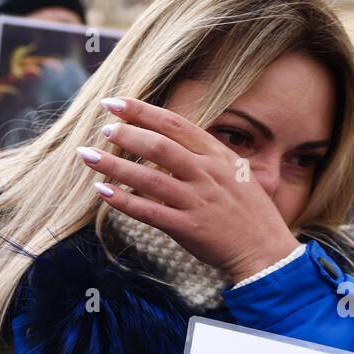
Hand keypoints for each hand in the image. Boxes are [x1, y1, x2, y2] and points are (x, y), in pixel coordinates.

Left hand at [80, 97, 300, 284]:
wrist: (265, 249)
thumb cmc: (247, 210)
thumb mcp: (232, 171)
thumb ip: (203, 155)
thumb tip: (169, 139)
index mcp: (216, 154)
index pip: (174, 124)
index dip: (142, 111)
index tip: (114, 103)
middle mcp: (206, 173)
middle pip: (159, 146)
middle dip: (127, 134)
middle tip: (102, 129)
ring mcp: (196, 200)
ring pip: (149, 177)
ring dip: (115, 165)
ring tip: (88, 156)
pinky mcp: (187, 227)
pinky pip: (149, 211)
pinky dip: (124, 201)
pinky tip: (103, 191)